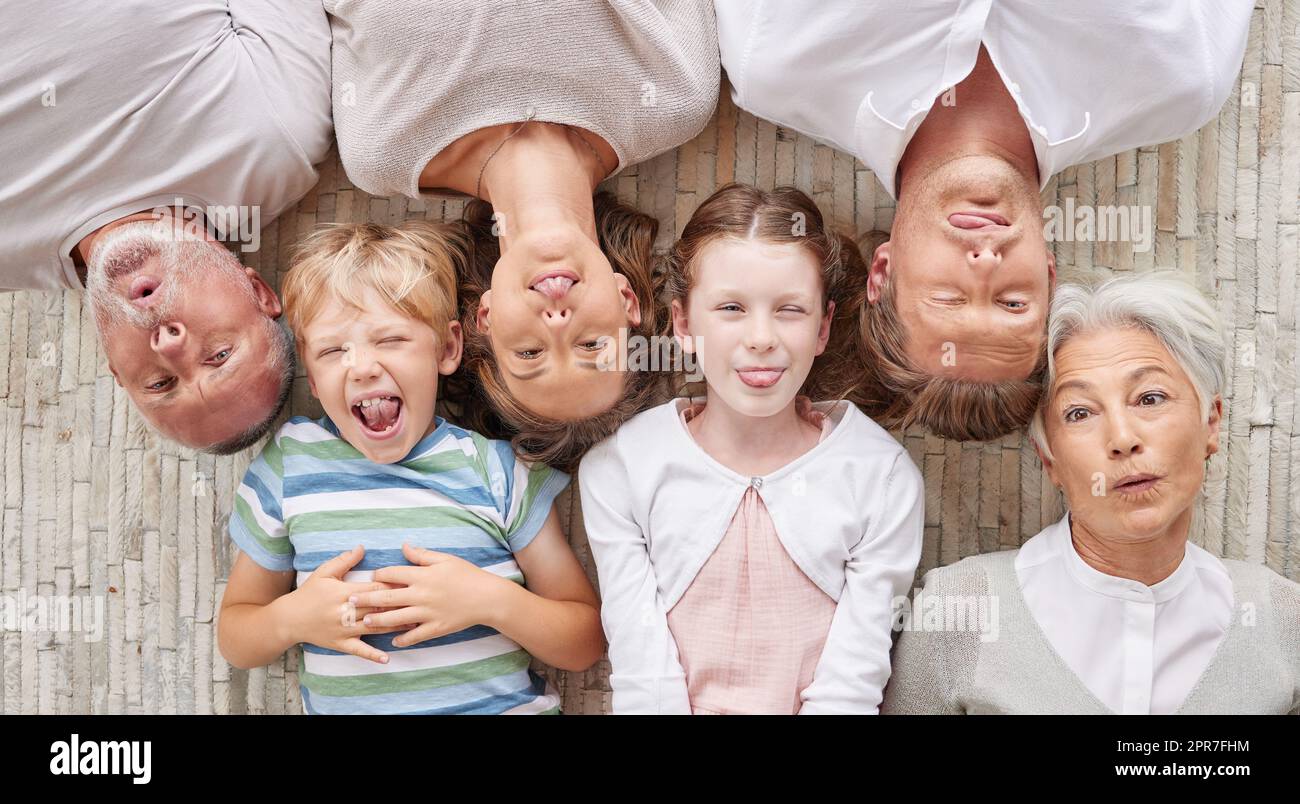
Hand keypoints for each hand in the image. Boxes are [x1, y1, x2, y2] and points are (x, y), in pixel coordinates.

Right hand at [276, 545, 407, 662]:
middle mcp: (345, 612)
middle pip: (378, 607)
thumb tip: (362, 548)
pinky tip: (387, 658)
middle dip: (399, 605)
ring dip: (395, 626)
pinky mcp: (340, 644)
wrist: (289, 618)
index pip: (374, 588)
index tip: (411, 583)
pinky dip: (373, 655)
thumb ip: (344, 560)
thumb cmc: (309, 593)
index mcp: (344, 592)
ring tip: (415, 625)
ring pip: (374, 627)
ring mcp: (344, 630)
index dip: (393, 586)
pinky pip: (359, 651)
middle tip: (421, 603)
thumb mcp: (324, 573)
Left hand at [348, 543, 510, 646]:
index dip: (378, 575)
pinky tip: (393, 640)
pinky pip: (414, 635)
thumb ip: (421, 555)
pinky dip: (402, 639)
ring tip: (365, 621)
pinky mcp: (435, 628)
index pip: (391, 574)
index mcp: (422, 576)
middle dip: (367, 599)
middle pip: (386, 598)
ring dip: (378, 621)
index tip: (370, 578)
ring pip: (395, 619)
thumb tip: (403, 546)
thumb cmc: (467, 575)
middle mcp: (421, 595)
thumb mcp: (445, 559)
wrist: (487, 597)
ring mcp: (427, 613)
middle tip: (351, 602)